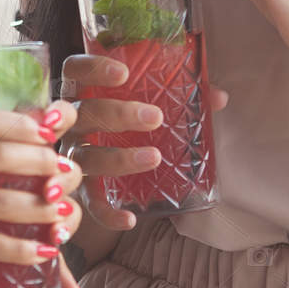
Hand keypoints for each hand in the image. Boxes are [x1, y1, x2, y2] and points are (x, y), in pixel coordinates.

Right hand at [56, 53, 228, 235]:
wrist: (96, 170)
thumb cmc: (124, 124)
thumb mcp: (145, 104)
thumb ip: (178, 96)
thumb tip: (219, 97)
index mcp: (81, 92)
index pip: (75, 70)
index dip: (94, 68)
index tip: (124, 73)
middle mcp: (69, 122)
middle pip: (83, 113)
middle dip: (118, 114)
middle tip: (156, 118)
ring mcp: (70, 156)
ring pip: (85, 157)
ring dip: (118, 159)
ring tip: (155, 158)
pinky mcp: (79, 189)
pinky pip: (90, 203)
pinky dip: (107, 213)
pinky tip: (131, 219)